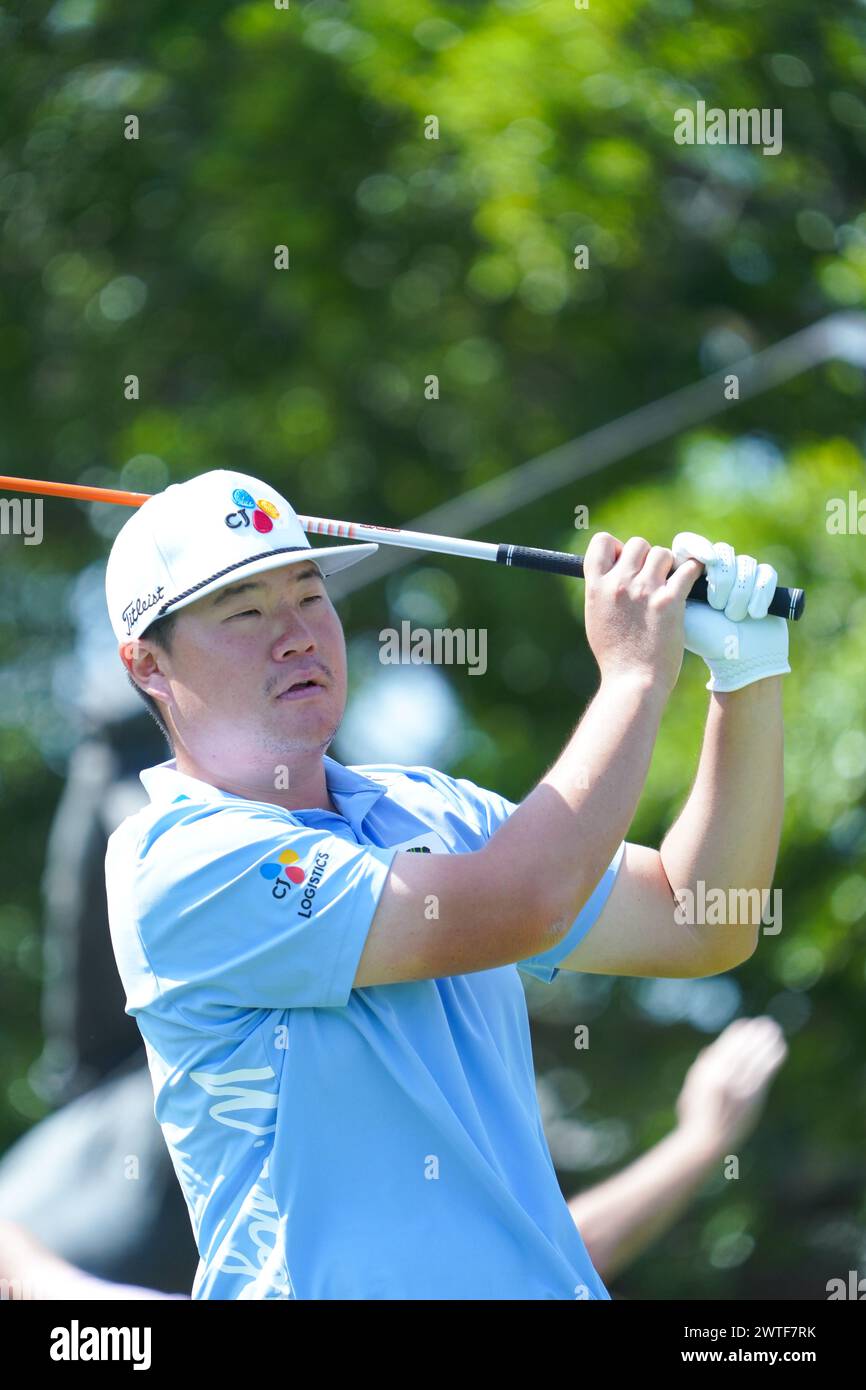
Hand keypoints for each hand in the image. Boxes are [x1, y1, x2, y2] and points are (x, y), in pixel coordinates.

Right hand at [583, 532, 703, 695]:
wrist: (633, 682)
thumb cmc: (615, 656)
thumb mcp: (595, 619)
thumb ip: (602, 592)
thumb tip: (614, 572)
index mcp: (597, 587)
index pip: (602, 541)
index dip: (617, 547)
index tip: (625, 563)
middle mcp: (619, 583)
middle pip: (638, 544)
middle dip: (647, 557)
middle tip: (653, 578)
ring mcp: (645, 590)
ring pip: (663, 554)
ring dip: (669, 566)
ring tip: (670, 586)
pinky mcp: (670, 601)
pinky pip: (688, 569)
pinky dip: (693, 571)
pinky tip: (694, 579)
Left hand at [671, 532, 790, 692]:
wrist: (737, 660)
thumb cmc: (704, 639)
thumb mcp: (677, 612)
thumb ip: (665, 587)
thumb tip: (656, 564)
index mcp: (691, 572)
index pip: (689, 543)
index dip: (697, 547)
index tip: (706, 561)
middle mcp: (717, 568)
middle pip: (721, 551)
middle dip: (722, 580)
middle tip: (717, 606)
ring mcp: (742, 574)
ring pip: (744, 563)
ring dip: (739, 593)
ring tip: (733, 616)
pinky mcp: (764, 582)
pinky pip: (765, 574)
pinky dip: (760, 594)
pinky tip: (754, 613)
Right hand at [675, 1017, 787, 1152]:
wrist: (707, 1142)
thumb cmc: (695, 1115)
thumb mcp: (692, 1087)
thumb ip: (703, 1067)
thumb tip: (713, 1049)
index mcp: (707, 1072)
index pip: (726, 1045)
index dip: (738, 1033)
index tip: (746, 1023)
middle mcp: (724, 1077)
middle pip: (744, 1049)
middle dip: (756, 1034)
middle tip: (766, 1023)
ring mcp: (740, 1088)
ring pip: (757, 1058)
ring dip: (767, 1042)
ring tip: (776, 1030)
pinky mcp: (752, 1098)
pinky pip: (765, 1072)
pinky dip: (773, 1058)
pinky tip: (781, 1049)